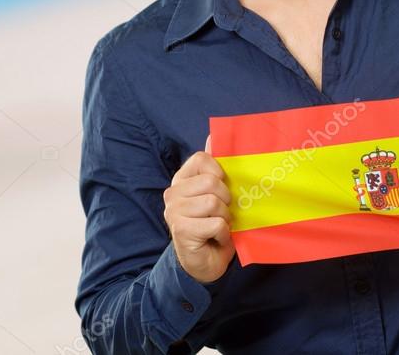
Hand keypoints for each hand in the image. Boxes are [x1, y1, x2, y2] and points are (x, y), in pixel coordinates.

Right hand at [162, 135, 234, 283]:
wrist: (204, 262)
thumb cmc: (213, 224)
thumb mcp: (217, 193)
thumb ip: (214, 167)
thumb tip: (213, 135)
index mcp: (182, 180)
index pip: (201, 159)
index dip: (219, 172)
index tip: (221, 187)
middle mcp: (173, 194)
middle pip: (211, 182)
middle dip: (226, 200)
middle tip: (221, 213)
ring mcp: (174, 212)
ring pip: (215, 203)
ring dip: (225, 218)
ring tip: (218, 225)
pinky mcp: (181, 230)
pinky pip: (217, 223)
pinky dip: (223, 233)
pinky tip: (215, 238)